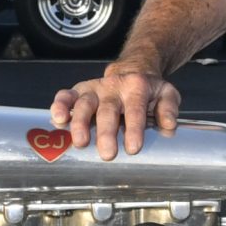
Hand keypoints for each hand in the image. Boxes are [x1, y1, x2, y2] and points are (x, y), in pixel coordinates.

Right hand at [49, 64, 179, 159]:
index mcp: (137, 88)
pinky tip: (57, 120)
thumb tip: (169, 125)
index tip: (132, 148)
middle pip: (108, 110)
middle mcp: (114, 87)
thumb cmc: (149, 90)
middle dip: (106, 132)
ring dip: (80, 122)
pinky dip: (59, 105)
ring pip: (84, 103)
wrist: (131, 71)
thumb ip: (169, 108)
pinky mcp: (80, 90)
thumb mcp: (166, 94)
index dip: (134, 128)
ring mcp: (95, 88)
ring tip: (80, 142)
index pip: (135, 109)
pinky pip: (66, 95)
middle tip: (107, 154)